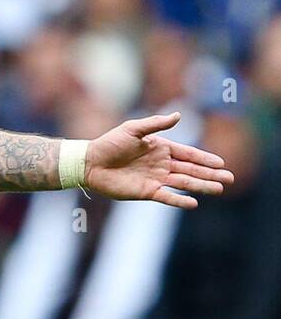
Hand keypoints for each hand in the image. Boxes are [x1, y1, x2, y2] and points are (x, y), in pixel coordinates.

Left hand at [84, 112, 234, 209]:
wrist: (90, 163)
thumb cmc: (109, 143)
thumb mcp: (133, 129)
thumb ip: (155, 124)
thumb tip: (178, 115)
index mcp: (160, 148)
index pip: (188, 154)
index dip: (205, 158)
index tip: (221, 163)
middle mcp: (161, 165)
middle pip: (191, 170)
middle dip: (210, 174)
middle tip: (229, 179)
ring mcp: (155, 179)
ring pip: (183, 183)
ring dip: (201, 186)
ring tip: (219, 189)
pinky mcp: (146, 192)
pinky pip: (167, 197)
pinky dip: (179, 200)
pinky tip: (194, 203)